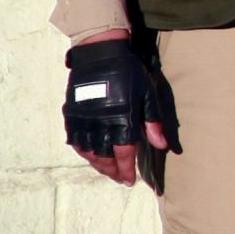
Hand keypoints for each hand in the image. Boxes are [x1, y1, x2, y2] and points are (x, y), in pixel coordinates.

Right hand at [63, 31, 169, 187]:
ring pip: (88, 151)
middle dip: (112, 170)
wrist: (99, 52)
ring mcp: (83, 119)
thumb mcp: (147, 94)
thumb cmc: (129, 72)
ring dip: (97, 164)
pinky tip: (89, 154)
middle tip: (119, 178)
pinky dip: (82, 150)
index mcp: (121, 119)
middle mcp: (100, 122)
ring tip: (107, 170)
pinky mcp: (72, 113)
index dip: (126, 169)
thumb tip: (162, 146)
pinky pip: (74, 139)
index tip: (129, 181)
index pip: (124, 153)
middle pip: (104, 156)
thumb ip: (153, 122)